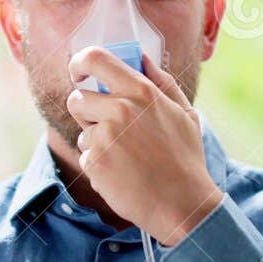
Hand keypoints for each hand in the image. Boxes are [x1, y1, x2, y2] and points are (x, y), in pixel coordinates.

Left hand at [65, 47, 222, 245]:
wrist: (182, 204)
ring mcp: (104, 135)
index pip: (95, 59)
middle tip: (108, 129)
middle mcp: (119, 108)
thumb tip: (142, 57)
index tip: (79, 74)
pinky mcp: (94, 161)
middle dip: (86, 114)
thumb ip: (162, 81)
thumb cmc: (185, 159)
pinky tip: (122, 174)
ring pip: (82, 132)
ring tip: (126, 158)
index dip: (79, 63)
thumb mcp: (184, 113)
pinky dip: (99, 166)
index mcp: (141, 91)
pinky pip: (85, 156)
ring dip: (96, 144)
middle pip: (77, 99)